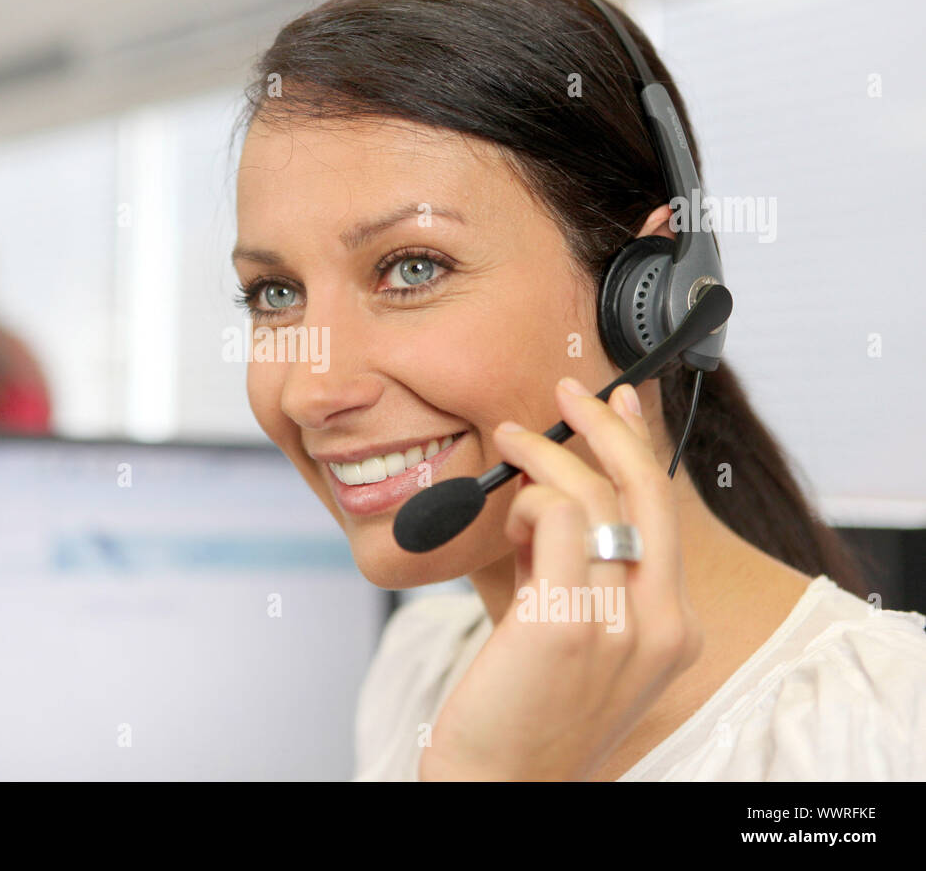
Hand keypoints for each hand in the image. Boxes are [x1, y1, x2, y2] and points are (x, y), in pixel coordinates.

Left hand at [418, 376, 702, 780]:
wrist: (501, 784)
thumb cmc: (527, 710)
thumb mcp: (575, 635)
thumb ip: (575, 572)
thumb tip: (549, 499)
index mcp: (674, 629)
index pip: (666, 514)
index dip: (641, 448)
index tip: (619, 406)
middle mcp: (662, 626)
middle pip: (647, 491)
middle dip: (608, 425)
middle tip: (569, 391)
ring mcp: (620, 624)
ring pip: (595, 496)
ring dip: (546, 455)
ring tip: (510, 447)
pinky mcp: (567, 621)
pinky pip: (557, 517)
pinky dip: (529, 499)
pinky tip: (507, 518)